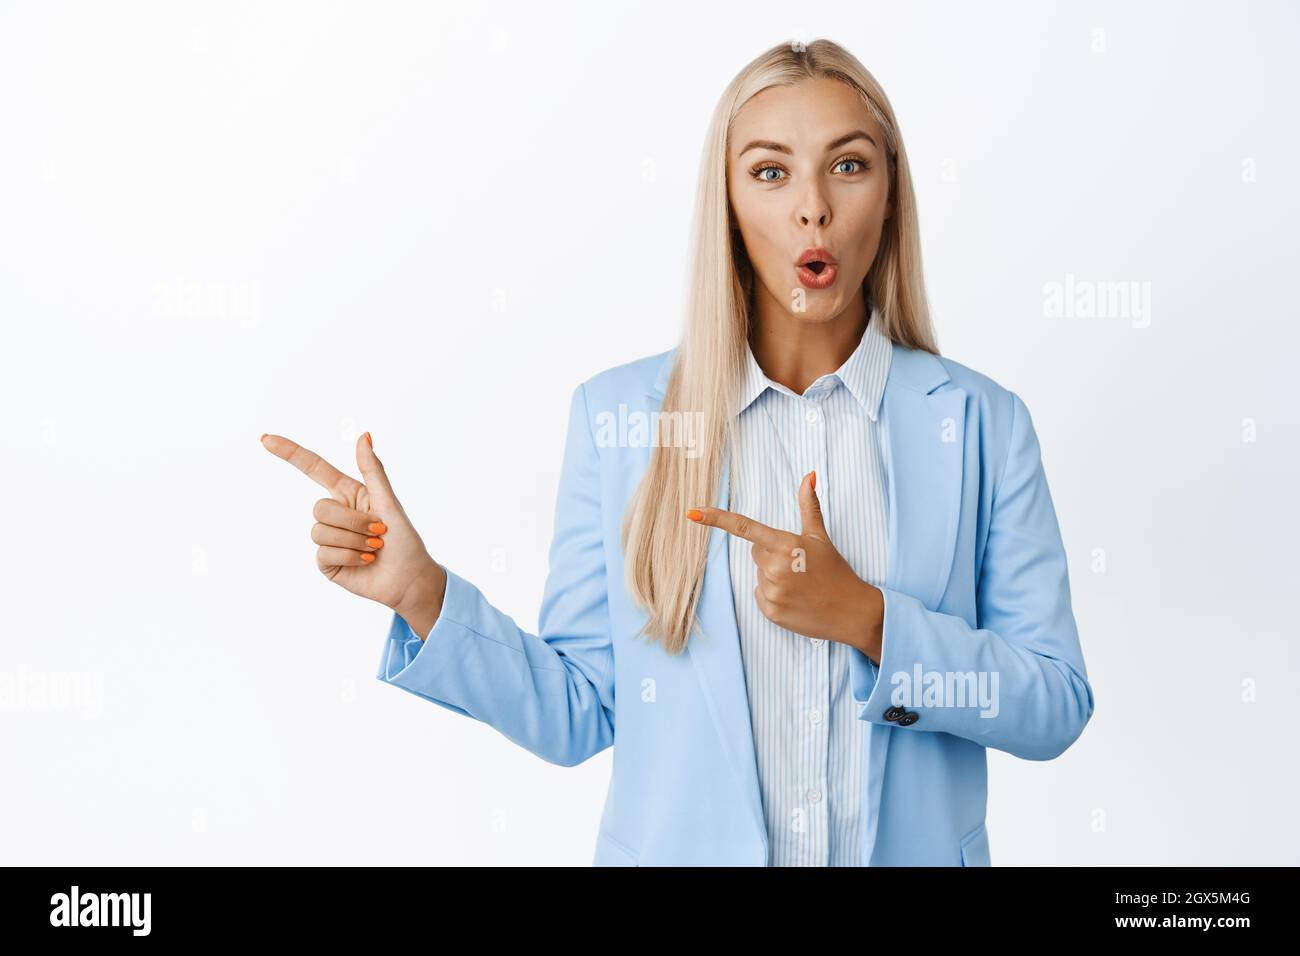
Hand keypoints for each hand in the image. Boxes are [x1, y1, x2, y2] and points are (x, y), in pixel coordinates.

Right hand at [261, 430, 442, 614]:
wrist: (409, 578)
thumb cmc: (404, 539)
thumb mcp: (389, 502)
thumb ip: (373, 470)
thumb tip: (364, 435)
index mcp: (349, 493)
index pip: (314, 468)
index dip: (290, 453)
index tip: (265, 438)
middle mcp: (336, 514)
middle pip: (320, 508)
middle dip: (352, 521)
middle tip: (378, 531)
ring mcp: (328, 539)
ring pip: (319, 531)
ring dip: (353, 541)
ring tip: (374, 548)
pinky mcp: (326, 562)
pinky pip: (323, 553)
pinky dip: (350, 556)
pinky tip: (365, 561)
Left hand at [686, 470, 882, 658]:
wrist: (853, 612)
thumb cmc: (836, 571)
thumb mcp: (821, 537)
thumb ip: (809, 506)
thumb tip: (808, 475)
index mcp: (785, 544)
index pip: (743, 527)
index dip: (715, 519)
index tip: (692, 513)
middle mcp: (775, 567)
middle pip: (755, 553)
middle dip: (772, 556)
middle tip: (799, 566)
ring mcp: (772, 591)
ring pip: (758, 576)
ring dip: (774, 578)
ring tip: (801, 585)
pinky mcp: (770, 612)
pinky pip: (760, 596)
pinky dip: (774, 597)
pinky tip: (796, 599)